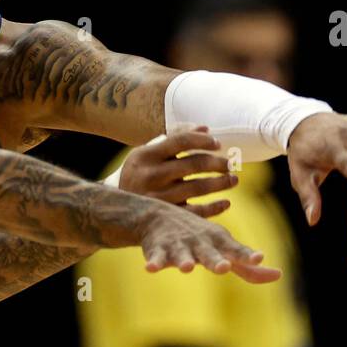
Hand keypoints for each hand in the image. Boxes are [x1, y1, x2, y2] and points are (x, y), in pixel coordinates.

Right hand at [120, 126, 236, 218]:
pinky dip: (214, 208)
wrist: (114, 209)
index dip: (203, 140)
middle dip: (218, 163)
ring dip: (221, 183)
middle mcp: (151, 175)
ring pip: (198, 188)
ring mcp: (158, 198)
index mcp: (146, 155)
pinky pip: (196, 212)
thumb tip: (206, 129)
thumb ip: (175, 140)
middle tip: (231, 164)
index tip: (218, 144)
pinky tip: (225, 203)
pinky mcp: (164, 217)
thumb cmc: (139, 174)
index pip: (181, 141)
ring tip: (233, 180)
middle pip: (194, 164)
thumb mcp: (148, 154)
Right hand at [137, 199, 281, 283]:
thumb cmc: (198, 236)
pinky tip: (151, 268)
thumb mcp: (223, 246)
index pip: (235, 251)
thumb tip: (277, 276)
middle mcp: (200, 243)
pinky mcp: (158, 250)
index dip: (246, 256)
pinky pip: (156, 257)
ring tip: (186, 267)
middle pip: (209, 254)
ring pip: (182, 255)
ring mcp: (179, 246)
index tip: (258, 258)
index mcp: (218, 242)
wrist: (157, 215)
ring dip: (183, 261)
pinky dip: (154, 262)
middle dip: (215, 260)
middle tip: (223, 267)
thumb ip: (247, 266)